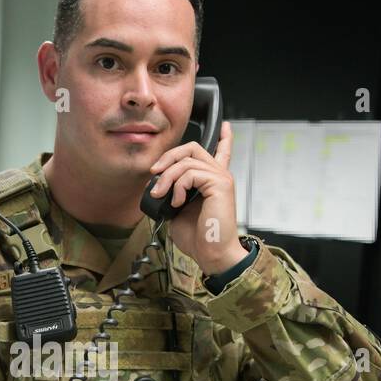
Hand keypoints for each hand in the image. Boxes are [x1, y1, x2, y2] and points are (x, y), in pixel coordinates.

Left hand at [148, 120, 246, 275]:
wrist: (212, 254)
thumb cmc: (199, 239)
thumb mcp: (177, 212)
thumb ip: (172, 194)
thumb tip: (157, 187)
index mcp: (213, 182)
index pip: (222, 153)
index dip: (224, 138)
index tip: (225, 126)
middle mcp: (219, 176)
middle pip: (192, 148)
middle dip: (168, 157)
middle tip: (154, 173)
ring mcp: (221, 178)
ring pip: (186, 161)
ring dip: (167, 177)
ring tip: (162, 196)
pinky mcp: (220, 184)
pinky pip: (190, 172)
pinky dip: (177, 186)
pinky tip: (177, 202)